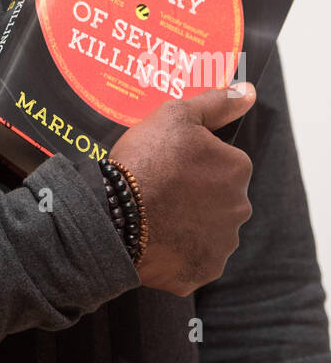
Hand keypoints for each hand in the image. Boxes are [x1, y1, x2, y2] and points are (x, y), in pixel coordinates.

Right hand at [108, 82, 255, 295]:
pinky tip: (156, 237)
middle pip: (219, 196)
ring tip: (154, 212)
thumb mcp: (176, 115)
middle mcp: (239, 209)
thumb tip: (249, 92)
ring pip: (208, 228)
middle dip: (196, 193)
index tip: (170, 162)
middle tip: (160, 186)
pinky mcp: (201, 270)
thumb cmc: (145, 160)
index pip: (223, 161)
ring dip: (189, 222)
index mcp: (237, 169)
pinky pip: (194, 258)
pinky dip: (179, 250)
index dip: (194, 160)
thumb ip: (217, 103)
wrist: (114, 214)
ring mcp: (221, 244)